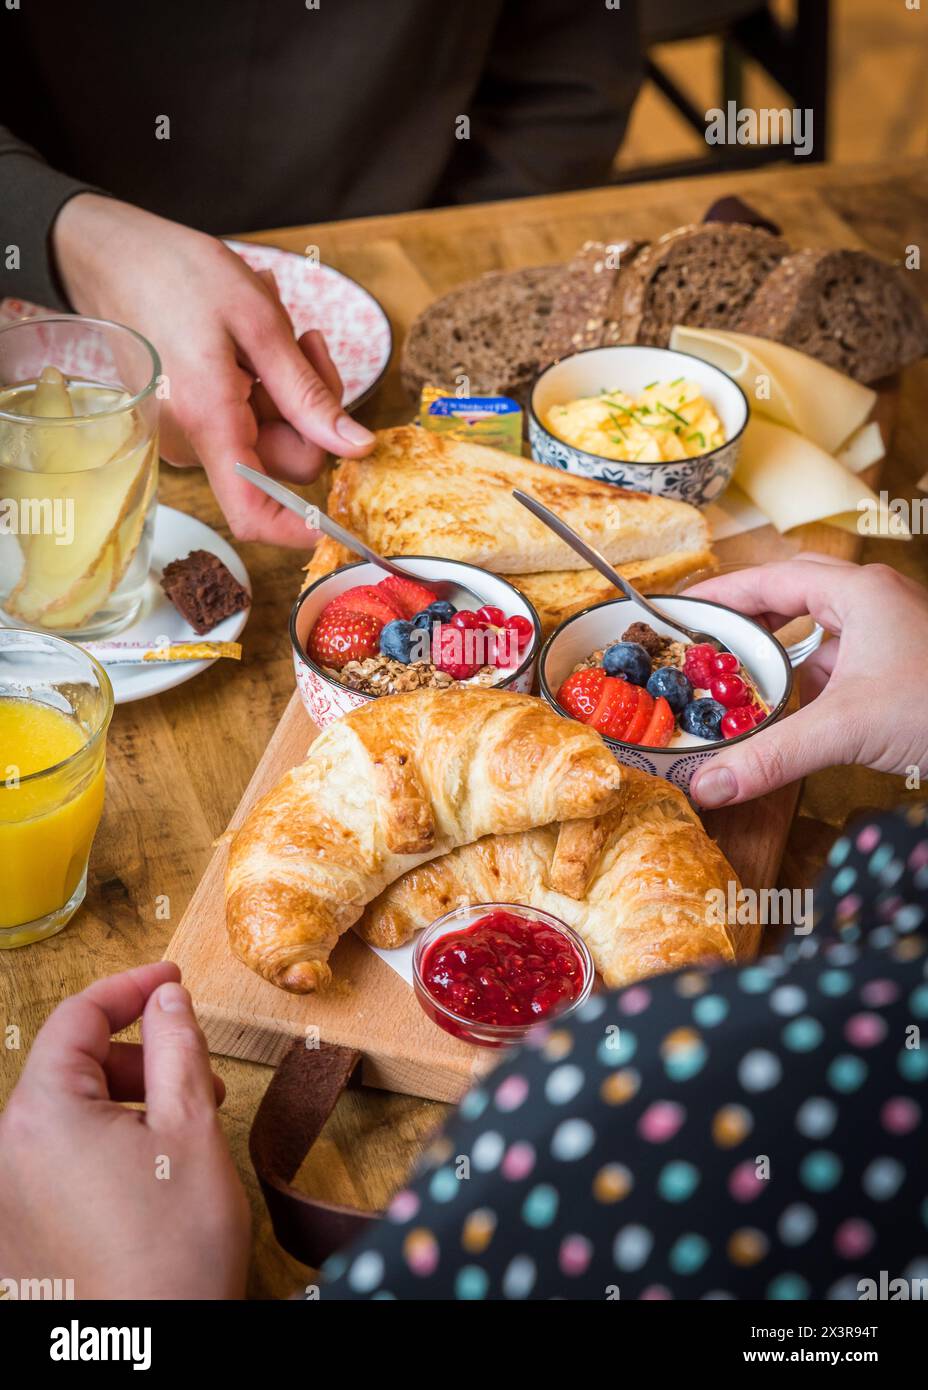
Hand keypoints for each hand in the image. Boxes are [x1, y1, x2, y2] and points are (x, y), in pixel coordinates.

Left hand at [0, 963, 249, 1299]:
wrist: (151, 1350)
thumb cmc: (172, 1248)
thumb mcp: (191, 1126)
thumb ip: (177, 1047)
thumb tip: (166, 998)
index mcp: (44, 1113)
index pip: (78, 1016)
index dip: (130, 987)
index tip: (171, 979)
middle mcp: (10, 1148)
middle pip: (73, 1064)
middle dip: (140, 1056)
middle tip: (198, 1072)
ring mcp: (9, 1193)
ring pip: (70, 1111)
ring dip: (128, 1100)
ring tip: (185, 1128)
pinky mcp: (20, 1229)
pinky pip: (59, 1156)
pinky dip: (105, 1141)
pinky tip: (154, 1167)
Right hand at [52, 194, 374, 545]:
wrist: (110, 254)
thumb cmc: (177, 275)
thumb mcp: (259, 322)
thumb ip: (309, 394)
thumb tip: (357, 447)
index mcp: (209, 422)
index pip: (252, 513)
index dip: (297, 527)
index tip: (337, 514)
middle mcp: (192, 443)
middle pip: (282, 462)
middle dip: (313, 412)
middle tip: (309, 342)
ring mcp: (188, 435)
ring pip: (271, 438)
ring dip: (290, 390)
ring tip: (275, 329)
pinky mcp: (188, 422)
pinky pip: (245, 421)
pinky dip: (263, 386)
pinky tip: (252, 342)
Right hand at [686, 557, 927, 807]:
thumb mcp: (846, 729)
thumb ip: (771, 757)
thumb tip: (707, 787)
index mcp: (858, 591)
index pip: (769, 579)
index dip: (718, 596)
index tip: (677, 612)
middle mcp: (873, 601)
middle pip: (790, 594)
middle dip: (744, 619)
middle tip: (701, 643)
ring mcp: (890, 633)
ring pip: (816, 630)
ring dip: (776, 653)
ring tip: (733, 678)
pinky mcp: (900, 665)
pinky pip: (839, 661)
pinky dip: (806, 680)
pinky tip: (786, 709)